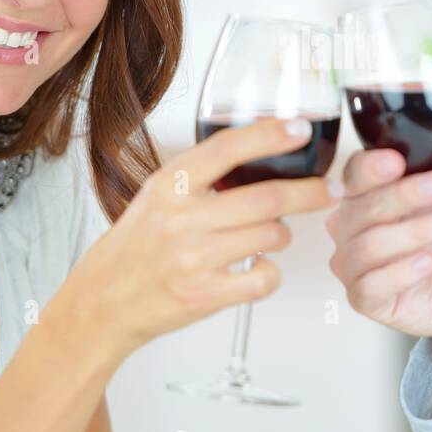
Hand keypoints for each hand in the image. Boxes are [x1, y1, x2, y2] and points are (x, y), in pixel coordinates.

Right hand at [61, 117, 340, 366]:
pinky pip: (263, 279)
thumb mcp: (155, 198)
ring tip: (273, 235)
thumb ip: (199, 179)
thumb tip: (259, 156)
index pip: (226, 149)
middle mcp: (180, 219)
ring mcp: (193, 258)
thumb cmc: (133, 249)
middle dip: (309, 193)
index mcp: (168, 186)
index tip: (300, 128)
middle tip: (331, 190)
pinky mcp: (204, 295)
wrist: (100, 303)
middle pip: (266, 198)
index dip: (269, 135)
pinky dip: (272, 273)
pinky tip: (259, 269)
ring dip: (282, 234)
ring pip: (270, 236)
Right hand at [325, 88, 431, 352]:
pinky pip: (369, 284)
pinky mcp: (365, 298)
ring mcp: (356, 262)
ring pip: (365, 244)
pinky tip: (427, 263)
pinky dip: (401, 271)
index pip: (356, 171)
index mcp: (375, 190)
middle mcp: (357, 224)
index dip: (371, 166)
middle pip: (360, 206)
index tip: (397, 161)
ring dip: (412, 232)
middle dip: (403, 196)